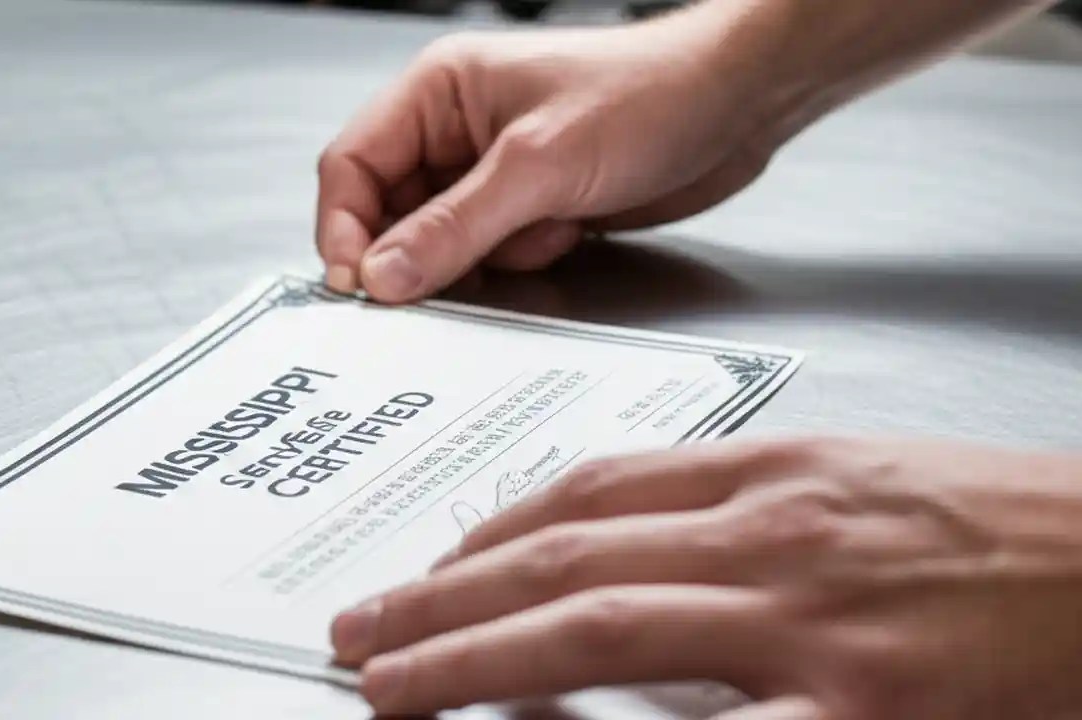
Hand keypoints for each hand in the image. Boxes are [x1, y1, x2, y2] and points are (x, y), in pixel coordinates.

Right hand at [315, 7, 786, 302]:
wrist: (736, 106)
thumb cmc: (647, 94)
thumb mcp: (538, 165)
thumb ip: (454, 226)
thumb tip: (383, 277)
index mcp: (438, 93)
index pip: (353, 166)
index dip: (345, 230)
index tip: (358, 287)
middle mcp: (457, 133)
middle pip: (393, 214)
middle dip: (421, 254)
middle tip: (442, 287)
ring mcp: (494, 173)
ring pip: (444, 243)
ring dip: (482, 261)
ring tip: (539, 234)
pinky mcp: (531, 207)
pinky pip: (492, 255)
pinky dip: (519, 263)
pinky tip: (563, 237)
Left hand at [329, 437, 1081, 717]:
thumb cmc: (1013, 528)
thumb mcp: (865, 481)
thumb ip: (748, 509)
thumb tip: (641, 542)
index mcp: (775, 476)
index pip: (592, 489)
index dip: (492, 529)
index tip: (435, 561)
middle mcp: (773, 537)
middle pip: (565, 555)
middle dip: (444, 593)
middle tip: (364, 629)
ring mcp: (810, 624)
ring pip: (598, 627)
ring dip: (476, 656)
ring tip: (395, 685)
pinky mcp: (861, 710)